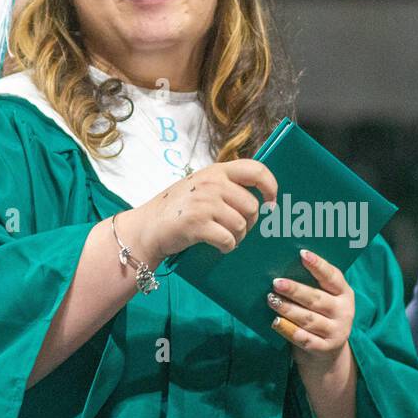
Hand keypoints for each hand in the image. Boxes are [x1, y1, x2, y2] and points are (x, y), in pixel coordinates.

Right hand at [122, 159, 278, 264]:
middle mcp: (212, 183)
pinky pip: (229, 240)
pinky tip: (218, 246)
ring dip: (238, 237)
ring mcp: (204, 202)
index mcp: (216, 171)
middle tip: (236, 229)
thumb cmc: (177, 209)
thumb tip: (260, 198)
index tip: (270, 203)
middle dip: (249, 223)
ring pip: (241, 225)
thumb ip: (226, 185)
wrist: (147, 227)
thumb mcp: (201, 186)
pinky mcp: (197, 223)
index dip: (270, 187)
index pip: (256, 170)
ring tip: (224, 238)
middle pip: (252, 206)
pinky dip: (227, 247)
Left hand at [267, 248, 354, 367]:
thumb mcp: (324, 299)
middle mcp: (344, 312)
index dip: (318, 265)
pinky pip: (304, 338)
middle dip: (295, 290)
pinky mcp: (325, 349)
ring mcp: (336, 331)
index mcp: (345, 293)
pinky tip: (276, 322)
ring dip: (288, 309)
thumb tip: (283, 267)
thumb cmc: (320, 315)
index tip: (302, 254)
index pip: (332, 276)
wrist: (329, 352)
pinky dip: (289, 330)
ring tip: (271, 299)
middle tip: (276, 282)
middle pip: (317, 299)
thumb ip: (311, 285)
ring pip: (309, 319)